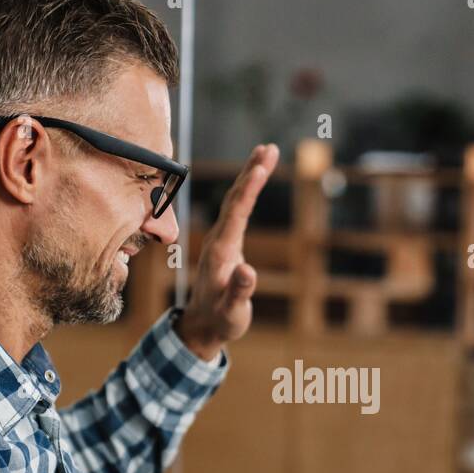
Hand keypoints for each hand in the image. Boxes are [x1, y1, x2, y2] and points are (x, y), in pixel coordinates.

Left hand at [176, 143, 279, 359]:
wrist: (203, 325)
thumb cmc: (220, 320)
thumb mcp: (232, 312)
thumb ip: (239, 292)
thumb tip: (249, 271)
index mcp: (221, 252)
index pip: (237, 213)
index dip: (249, 189)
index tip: (261, 166)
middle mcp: (219, 240)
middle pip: (235, 198)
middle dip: (252, 171)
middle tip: (270, 147)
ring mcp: (221, 239)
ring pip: (235, 200)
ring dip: (250, 175)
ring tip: (266, 152)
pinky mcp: (226, 242)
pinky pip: (237, 209)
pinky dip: (248, 190)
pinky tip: (255, 179)